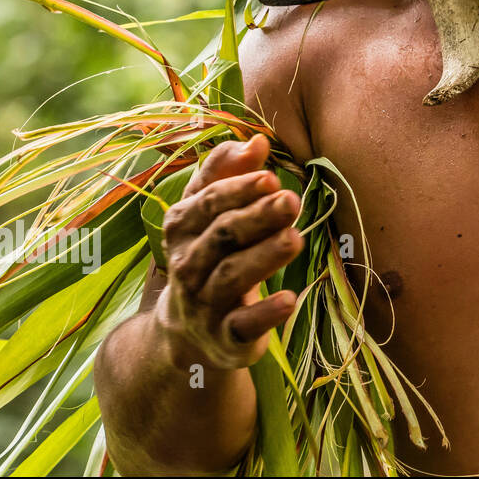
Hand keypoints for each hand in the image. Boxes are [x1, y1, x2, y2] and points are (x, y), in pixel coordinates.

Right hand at [156, 134, 303, 369]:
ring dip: (264, 257)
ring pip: (231, 277)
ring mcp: (204, 304)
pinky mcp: (226, 338)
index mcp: (182, 228)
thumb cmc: (210, 254)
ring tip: (296, 239)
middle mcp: (188, 265)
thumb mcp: (210, 212)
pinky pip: (243, 327)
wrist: (188, 332)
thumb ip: (228, 173)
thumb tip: (257, 140)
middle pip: (222, 237)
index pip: (207, 203)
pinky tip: (290, 300)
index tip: (270, 177)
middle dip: (256, 217)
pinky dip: (265, 315)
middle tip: (291, 200)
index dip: (237, 189)